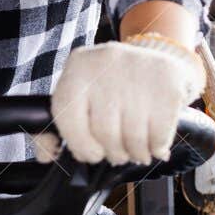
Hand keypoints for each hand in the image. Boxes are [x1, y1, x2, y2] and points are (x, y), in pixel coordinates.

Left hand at [35, 37, 204, 166]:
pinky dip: (156, 148)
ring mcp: (139, 74)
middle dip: (112, 153)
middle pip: (104, 133)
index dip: (80, 146)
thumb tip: (45, 157)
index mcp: (77, 70)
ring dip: (135, 154)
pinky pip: (158, 136)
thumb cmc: (111, 86)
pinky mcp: (168, 86)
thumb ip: (58, 127)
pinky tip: (154, 142)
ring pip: (133, 139)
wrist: (156, 57)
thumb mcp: (81, 95)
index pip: (68, 121)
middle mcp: (106, 66)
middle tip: (117, 153)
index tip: (91, 153)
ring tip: (136, 150)